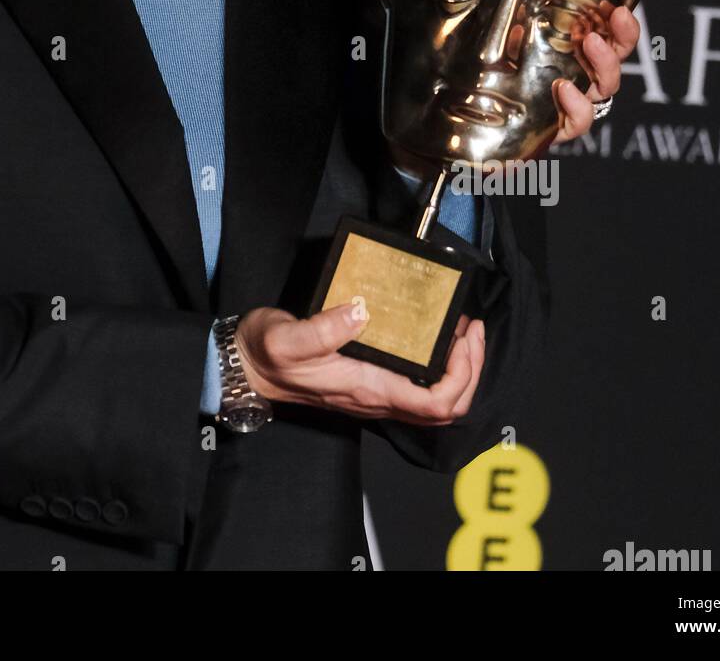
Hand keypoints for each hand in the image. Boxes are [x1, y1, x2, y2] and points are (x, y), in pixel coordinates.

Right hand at [235, 304, 483, 425]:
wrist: (248, 368)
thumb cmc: (266, 355)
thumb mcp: (285, 336)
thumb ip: (321, 327)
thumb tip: (359, 311)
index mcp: (366, 388)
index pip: (436, 404)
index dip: (463, 376)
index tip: (463, 338)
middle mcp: (376, 397)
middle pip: (447, 407)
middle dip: (471, 370)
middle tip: (470, 328)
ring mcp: (374, 393)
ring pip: (437, 401)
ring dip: (459, 370)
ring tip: (459, 330)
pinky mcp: (369, 383)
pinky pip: (419, 388)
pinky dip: (439, 367)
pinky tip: (433, 337)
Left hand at [384, 0, 639, 146]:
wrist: (420, 131)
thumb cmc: (429, 64)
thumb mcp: (418, 9)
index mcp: (540, 36)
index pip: (589, 17)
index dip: (612, 7)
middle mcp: (555, 66)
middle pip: (610, 51)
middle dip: (624, 34)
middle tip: (618, 16)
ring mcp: (551, 101)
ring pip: (603, 87)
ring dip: (607, 65)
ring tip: (593, 44)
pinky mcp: (541, 131)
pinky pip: (575, 122)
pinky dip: (578, 107)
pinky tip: (563, 88)